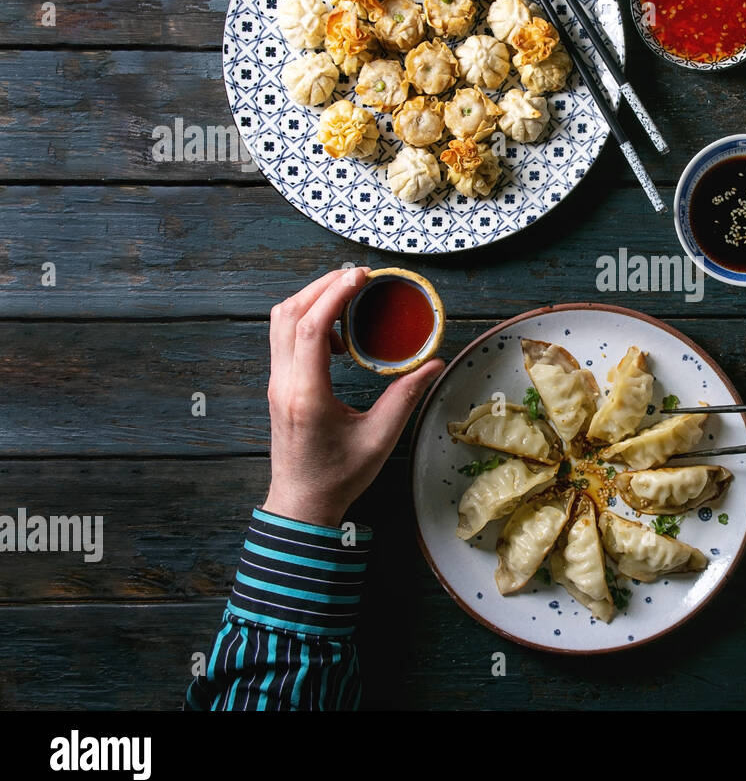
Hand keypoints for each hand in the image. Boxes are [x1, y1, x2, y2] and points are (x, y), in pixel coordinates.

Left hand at [264, 268, 444, 526]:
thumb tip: (433, 364)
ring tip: (345, 295)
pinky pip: (283, 339)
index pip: (309, 327)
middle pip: (288, 314)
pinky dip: (306, 320)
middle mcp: (284, 383)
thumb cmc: (338, 477)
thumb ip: (406, 396)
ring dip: (310, 300)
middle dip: (321, 286)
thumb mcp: (380, 437)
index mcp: (307, 394)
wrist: (301, 504)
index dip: (333, 294)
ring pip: (280, 323)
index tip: (359, 276)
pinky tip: (335, 332)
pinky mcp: (279, 387)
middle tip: (356, 276)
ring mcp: (277, 384)